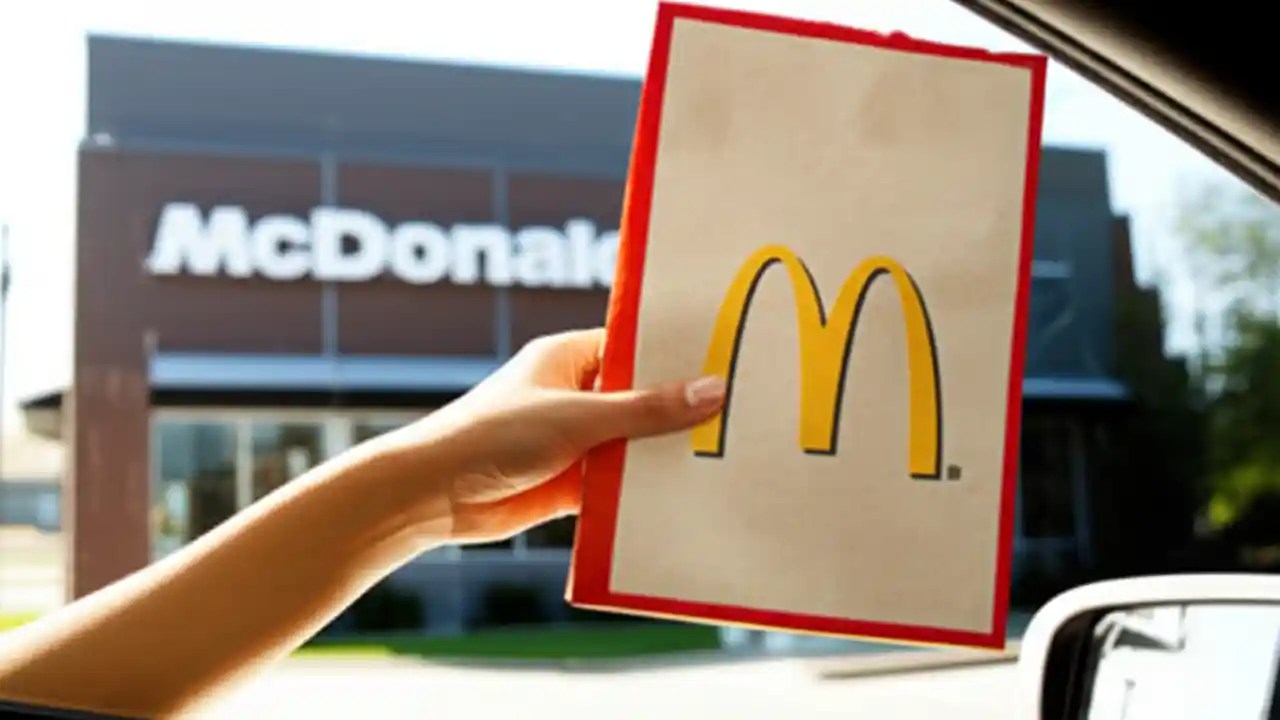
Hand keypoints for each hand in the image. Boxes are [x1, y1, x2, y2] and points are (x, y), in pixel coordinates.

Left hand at [390, 328, 725, 544]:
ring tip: (726, 458)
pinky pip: (618, 486)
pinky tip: (688, 498)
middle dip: (679, 412)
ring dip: (663, 457)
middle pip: (640, 400)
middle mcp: (574, 396)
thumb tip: (712, 391)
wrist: (431, 495)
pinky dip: (644, 492)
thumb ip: (646, 409)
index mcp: (569, 358)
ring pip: (632, 446)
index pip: (635, 349)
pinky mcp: (569, 485)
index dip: (678, 357)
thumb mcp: (578, 416)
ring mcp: (573, 442)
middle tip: (742, 414)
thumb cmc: (491, 434)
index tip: (728, 362)